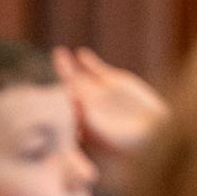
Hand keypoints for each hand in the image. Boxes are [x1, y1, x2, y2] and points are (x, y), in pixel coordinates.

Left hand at [52, 46, 166, 161]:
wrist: (153, 132)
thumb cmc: (129, 141)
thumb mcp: (105, 132)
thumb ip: (88, 118)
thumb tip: (74, 100)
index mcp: (81, 120)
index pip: (62, 107)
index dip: (53, 100)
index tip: (43, 94)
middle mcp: (87, 105)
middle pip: (67, 88)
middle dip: (58, 78)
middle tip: (48, 68)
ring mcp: (99, 92)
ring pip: (79, 76)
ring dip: (68, 65)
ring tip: (58, 53)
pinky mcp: (113, 81)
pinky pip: (97, 68)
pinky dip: (89, 61)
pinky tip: (81, 53)